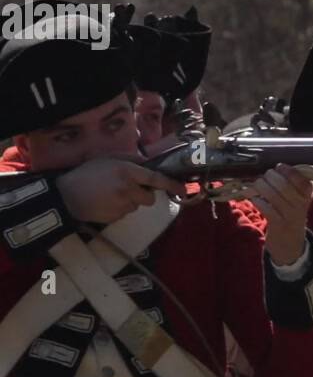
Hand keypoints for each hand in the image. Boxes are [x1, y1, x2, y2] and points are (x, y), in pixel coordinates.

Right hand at [55, 157, 186, 223]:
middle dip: (143, 195)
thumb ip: (132, 160)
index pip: (156, 179)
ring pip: (137, 206)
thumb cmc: (88, 173)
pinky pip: (125, 214)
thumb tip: (150, 164)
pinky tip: (105, 203)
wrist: (65, 194)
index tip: (184, 189)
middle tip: (127, 189)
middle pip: (149, 198)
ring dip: (130, 202)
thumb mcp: (109, 159)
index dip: (171, 185)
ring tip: (111, 195)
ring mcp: (122, 205)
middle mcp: (127, 189)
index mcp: (127, 172)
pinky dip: (119, 209)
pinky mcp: (115, 218)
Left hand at [247, 164, 312, 265]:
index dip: (287, 170)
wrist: (291, 242)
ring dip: (260, 186)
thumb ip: (290, 183)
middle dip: (269, 176)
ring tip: (257, 185)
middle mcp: (301, 204)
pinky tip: (255, 199)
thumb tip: (273, 168)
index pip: (300, 177)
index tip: (278, 167)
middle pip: (283, 183)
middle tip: (264, 176)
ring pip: (272, 194)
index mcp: (307, 194)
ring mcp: (290, 214)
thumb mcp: (298, 199)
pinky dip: (256, 200)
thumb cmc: (290, 213)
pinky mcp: (278, 223)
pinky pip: (264, 207)